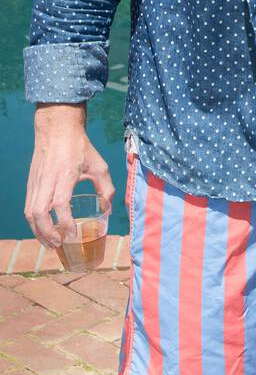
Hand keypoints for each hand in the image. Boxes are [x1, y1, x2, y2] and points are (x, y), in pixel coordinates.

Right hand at [25, 104, 114, 247]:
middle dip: (46, 233)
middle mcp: (47, 179)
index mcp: (65, 174)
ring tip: (51, 243)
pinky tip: (44, 230)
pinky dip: (34, 222)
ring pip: (30, 212)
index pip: (60, 203)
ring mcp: (36, 182)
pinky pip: (28, 206)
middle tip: (59, 244)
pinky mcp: (31, 183)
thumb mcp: (99, 165)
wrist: (56, 129)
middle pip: (38, 212)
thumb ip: (106, 187)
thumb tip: (108, 209)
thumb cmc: (80, 148)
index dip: (64, 221)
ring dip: (38, 231)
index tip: (72, 233)